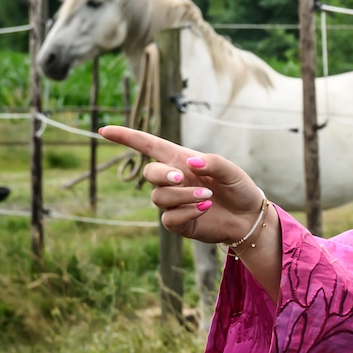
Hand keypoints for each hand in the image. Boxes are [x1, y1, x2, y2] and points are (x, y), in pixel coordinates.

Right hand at [96, 125, 267, 244]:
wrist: (248, 217)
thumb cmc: (238, 187)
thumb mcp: (230, 170)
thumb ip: (211, 162)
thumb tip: (189, 164)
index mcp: (180, 160)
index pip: (147, 146)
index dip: (126, 137)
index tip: (104, 130)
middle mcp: (173, 180)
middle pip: (149, 173)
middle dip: (162, 175)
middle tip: (182, 178)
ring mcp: (173, 202)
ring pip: (160, 197)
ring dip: (182, 196)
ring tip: (208, 197)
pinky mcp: (178, 222)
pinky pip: (168, 218)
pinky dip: (185, 212)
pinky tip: (204, 210)